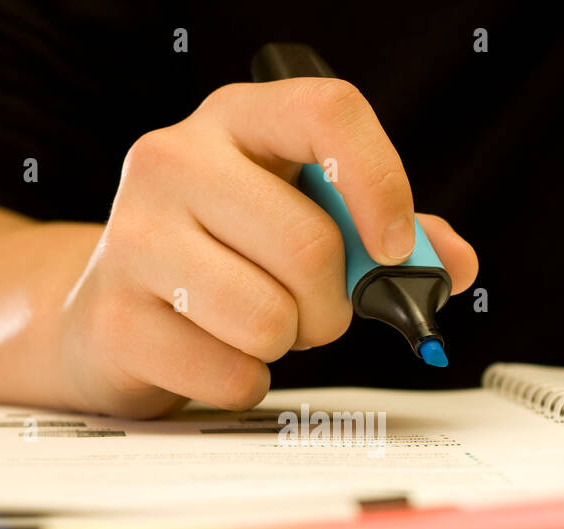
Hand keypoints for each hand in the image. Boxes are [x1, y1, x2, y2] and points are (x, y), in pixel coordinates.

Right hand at [54, 78, 478, 417]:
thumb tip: (452, 264)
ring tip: (255, 327)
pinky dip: (243, 382)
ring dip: (285, 345)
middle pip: (308, 246)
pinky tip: (213, 354)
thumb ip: (383, 236)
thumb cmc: (220, 258)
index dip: (381, 183)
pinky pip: (231, 374)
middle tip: (314, 312)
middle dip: (332, 305)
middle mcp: (174, 160)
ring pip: (269, 319)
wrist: (111, 307)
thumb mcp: (299, 220)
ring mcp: (132, 236)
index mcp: (235, 120)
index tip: (395, 247)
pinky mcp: (115, 316)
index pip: (327, 112)